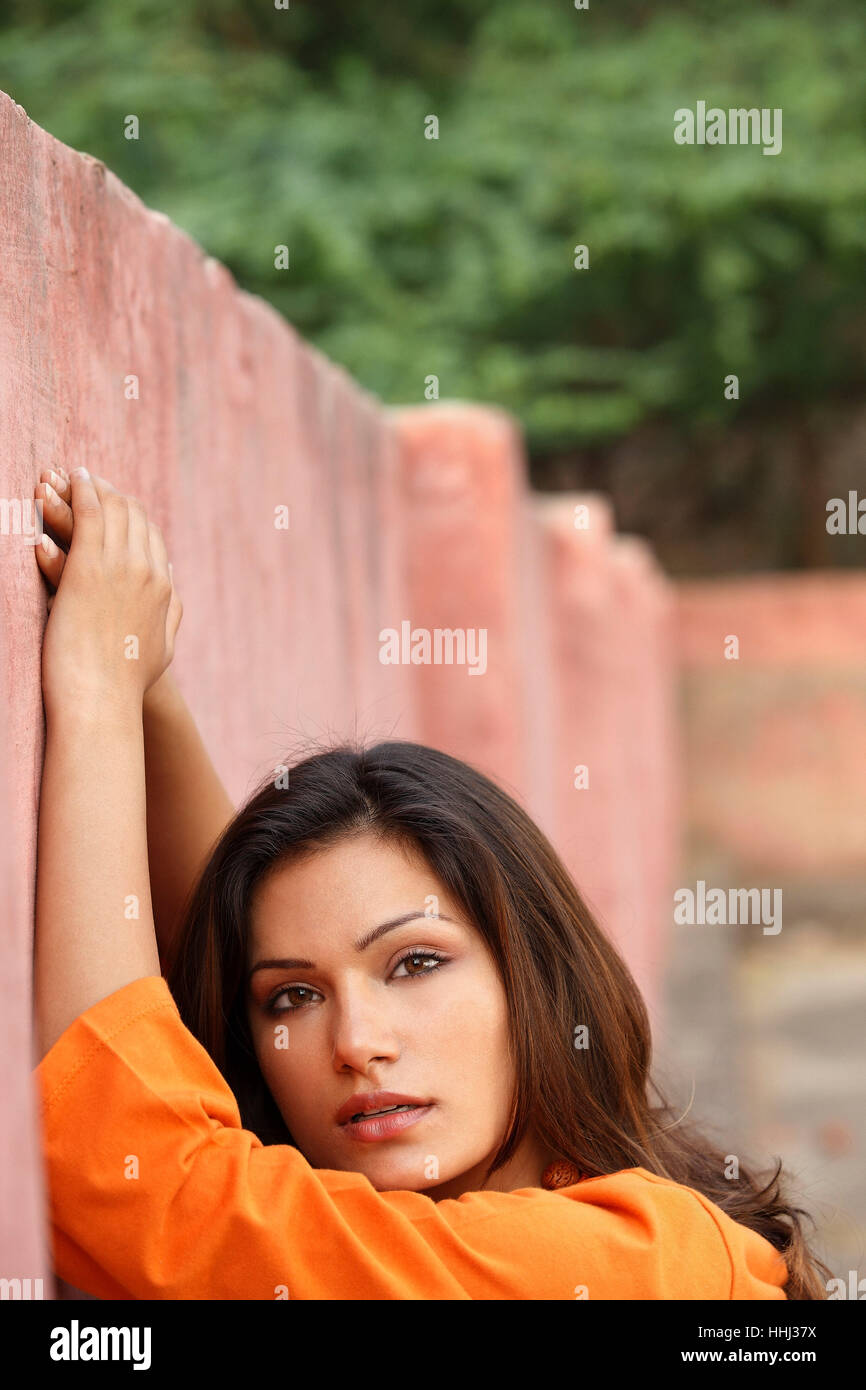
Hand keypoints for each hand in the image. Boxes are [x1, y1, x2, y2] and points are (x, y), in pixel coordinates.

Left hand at [34, 467, 182, 716]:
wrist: (103, 699)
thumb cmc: (125, 684)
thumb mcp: (161, 649)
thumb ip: (171, 618)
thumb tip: (175, 597)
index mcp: (165, 588)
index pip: (150, 534)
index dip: (128, 512)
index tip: (109, 500)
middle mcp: (148, 571)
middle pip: (132, 515)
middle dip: (106, 492)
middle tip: (83, 477)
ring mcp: (120, 568)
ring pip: (109, 509)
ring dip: (85, 486)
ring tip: (64, 474)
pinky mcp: (88, 570)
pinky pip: (85, 518)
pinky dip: (74, 495)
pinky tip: (58, 484)